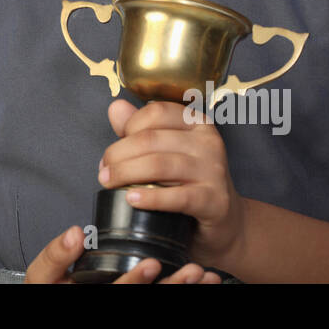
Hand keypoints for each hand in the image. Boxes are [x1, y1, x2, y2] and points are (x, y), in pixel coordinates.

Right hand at [24, 226, 223, 283]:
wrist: (65, 295)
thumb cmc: (52, 290)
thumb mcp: (43, 277)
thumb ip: (55, 256)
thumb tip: (76, 233)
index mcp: (91, 297)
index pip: (119, 292)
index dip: (135, 279)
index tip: (151, 262)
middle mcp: (113, 303)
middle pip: (143, 299)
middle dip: (168, 285)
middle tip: (187, 269)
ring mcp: (128, 303)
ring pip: (160, 301)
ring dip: (181, 288)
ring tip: (201, 273)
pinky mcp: (139, 297)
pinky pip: (167, 298)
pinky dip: (189, 290)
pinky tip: (208, 280)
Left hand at [98, 99, 245, 268]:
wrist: (225, 221)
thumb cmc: (190, 182)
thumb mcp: (167, 151)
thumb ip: (141, 130)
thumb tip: (116, 108)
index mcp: (197, 123)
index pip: (156, 112)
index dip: (127, 128)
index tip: (112, 150)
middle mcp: (208, 142)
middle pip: (151, 139)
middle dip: (119, 154)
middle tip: (103, 172)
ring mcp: (214, 171)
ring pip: (160, 164)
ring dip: (126, 173)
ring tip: (108, 183)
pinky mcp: (215, 201)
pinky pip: (178, 197)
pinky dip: (150, 198)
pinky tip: (131, 199)